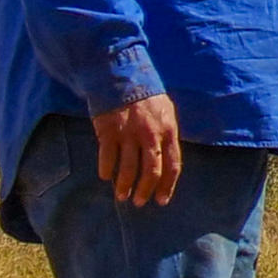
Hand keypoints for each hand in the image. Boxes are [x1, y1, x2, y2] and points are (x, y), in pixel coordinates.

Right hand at [93, 91, 184, 206]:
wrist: (121, 75)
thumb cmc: (146, 95)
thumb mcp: (166, 112)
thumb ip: (166, 135)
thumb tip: (166, 159)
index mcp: (168, 130)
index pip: (172, 165)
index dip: (167, 186)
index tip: (161, 200)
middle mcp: (150, 135)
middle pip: (151, 171)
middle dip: (145, 190)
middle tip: (140, 202)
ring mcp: (129, 134)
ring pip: (128, 168)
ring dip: (124, 186)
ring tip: (121, 196)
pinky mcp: (109, 131)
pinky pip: (107, 157)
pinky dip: (106, 170)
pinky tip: (105, 176)